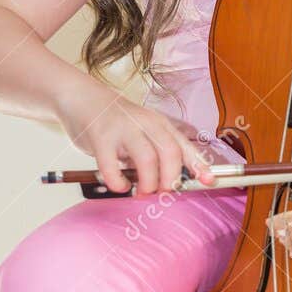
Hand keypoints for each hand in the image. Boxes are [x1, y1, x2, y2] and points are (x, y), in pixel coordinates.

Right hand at [55, 78, 218, 195]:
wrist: (82, 98)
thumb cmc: (117, 122)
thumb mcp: (144, 132)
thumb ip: (158, 153)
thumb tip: (175, 183)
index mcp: (159, 124)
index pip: (184, 146)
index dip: (199, 165)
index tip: (209, 182)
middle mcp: (145, 124)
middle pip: (170, 153)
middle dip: (171, 179)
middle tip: (163, 193)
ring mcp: (123, 129)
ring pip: (147, 159)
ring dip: (149, 183)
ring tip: (142, 192)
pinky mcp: (101, 138)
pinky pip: (111, 167)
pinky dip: (118, 183)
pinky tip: (120, 186)